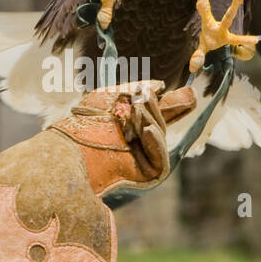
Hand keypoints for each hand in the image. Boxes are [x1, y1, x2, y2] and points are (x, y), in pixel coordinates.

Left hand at [49, 80, 196, 194]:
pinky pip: (160, 159)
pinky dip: (156, 143)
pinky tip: (148, 130)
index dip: (173, 104)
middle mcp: (137, 143)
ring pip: (159, 135)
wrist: (71, 146)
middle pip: (159, 122)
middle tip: (142, 96)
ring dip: (150, 119)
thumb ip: (140, 90)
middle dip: (154, 107)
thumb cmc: (87, 121)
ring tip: (136, 109)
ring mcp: (143, 159)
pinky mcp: (147, 175)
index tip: (189, 94)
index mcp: (130, 126)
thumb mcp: (114, 97)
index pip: (155, 113)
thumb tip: (162, 86)